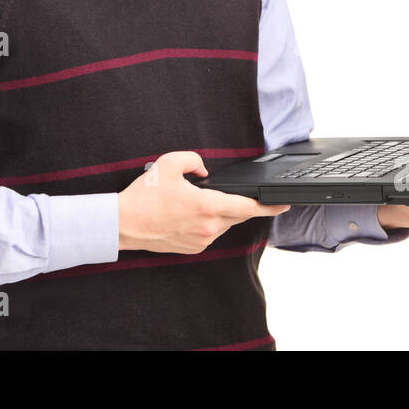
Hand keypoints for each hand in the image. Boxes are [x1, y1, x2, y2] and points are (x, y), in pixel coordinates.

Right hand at [116, 151, 290, 253]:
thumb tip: (205, 170)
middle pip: (237, 215)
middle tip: (235, 194)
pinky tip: (189, 213)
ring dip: (219, 212)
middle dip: (240, 203)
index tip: (283, 203)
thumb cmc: (144, 195)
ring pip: (223, 224)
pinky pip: (210, 233)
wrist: (124, 224)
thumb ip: (194, 160)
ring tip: (195, 200)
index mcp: (207, 206)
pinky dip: (207, 222)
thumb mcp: (169, 163)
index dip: (269, 205)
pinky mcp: (193, 248)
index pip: (247, 207)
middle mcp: (209, 227)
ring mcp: (201, 240)